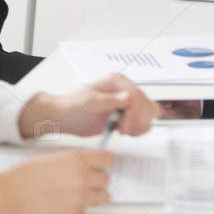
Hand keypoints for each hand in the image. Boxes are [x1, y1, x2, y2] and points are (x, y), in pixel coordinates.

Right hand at [0, 150, 113, 213]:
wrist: (11, 194)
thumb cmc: (27, 174)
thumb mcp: (55, 157)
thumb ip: (76, 160)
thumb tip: (90, 163)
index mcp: (77, 159)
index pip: (107, 159)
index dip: (104, 162)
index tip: (100, 165)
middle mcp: (82, 177)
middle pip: (107, 179)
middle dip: (98, 179)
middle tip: (87, 180)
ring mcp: (79, 197)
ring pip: (104, 196)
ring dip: (96, 194)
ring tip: (82, 193)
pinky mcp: (73, 213)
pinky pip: (88, 209)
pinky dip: (81, 207)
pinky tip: (67, 202)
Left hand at [20, 75, 159, 139]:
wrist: (65, 117)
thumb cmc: (73, 106)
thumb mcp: (90, 102)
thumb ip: (109, 100)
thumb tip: (128, 97)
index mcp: (117, 81)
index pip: (136, 95)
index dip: (134, 114)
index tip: (124, 128)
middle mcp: (125, 89)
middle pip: (146, 103)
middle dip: (138, 120)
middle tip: (124, 131)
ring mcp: (127, 102)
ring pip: (148, 111)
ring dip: (140, 125)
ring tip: (125, 132)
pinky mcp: (127, 114)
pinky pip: (143, 119)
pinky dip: (140, 128)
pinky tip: (128, 132)